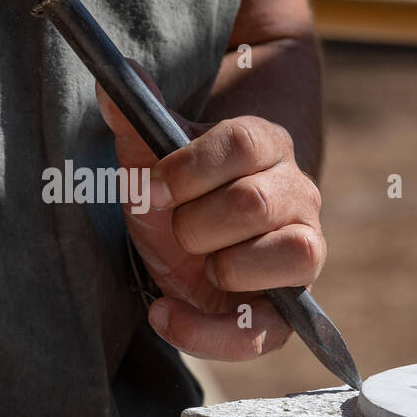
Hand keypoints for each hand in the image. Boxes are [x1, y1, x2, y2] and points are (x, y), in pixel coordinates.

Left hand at [97, 64, 325, 359]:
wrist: (194, 244)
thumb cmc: (177, 196)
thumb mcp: (151, 159)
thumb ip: (135, 120)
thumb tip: (113, 84)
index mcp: (265, 146)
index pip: (242, 142)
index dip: (189, 167)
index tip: (152, 188)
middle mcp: (296, 194)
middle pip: (256, 201)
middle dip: (196, 221)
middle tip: (175, 228)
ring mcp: (302, 249)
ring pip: (293, 253)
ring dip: (223, 264)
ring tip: (196, 261)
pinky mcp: (288, 307)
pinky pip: (268, 329)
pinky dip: (210, 332)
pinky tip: (164, 313)